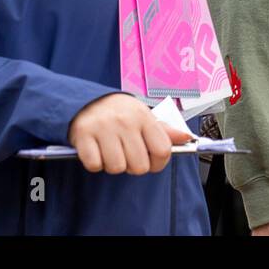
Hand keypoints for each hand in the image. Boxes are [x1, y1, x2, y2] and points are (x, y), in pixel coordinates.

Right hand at [67, 94, 191, 174]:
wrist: (86, 100)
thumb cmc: (119, 112)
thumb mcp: (142, 116)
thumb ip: (163, 130)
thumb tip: (186, 137)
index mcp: (143, 115)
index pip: (162, 150)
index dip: (158, 163)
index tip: (150, 161)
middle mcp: (124, 120)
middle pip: (139, 166)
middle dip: (133, 166)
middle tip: (126, 153)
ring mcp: (103, 127)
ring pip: (117, 168)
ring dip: (113, 165)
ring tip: (110, 150)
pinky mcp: (82, 134)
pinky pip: (94, 165)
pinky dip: (95, 163)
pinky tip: (96, 150)